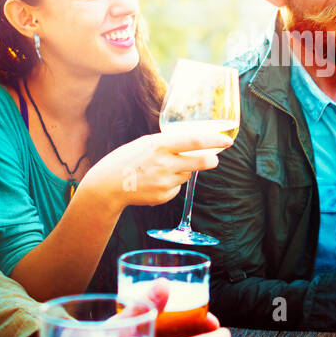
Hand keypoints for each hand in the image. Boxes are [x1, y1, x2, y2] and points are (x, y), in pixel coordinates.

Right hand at [84, 130, 232, 209]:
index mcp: (160, 145)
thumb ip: (169, 143)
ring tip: (163, 169)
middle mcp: (165, 163)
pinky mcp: (164, 196)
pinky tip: (155, 181)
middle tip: (214, 158)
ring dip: (184, 170)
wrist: (108, 185)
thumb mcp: (146, 143)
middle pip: (202, 162)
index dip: (215, 140)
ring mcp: (165, 182)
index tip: (228, 140)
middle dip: (212, 160)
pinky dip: (172, 183)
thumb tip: (195, 143)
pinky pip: (177, 187)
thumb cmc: (127, 159)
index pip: (195, 141)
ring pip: (188, 174)